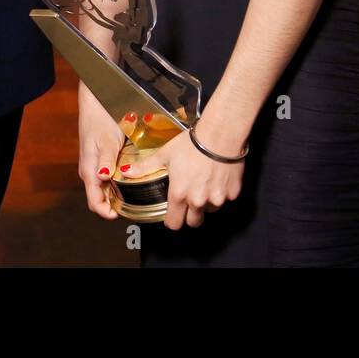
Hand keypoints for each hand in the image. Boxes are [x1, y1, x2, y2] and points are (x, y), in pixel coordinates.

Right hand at [77, 86, 126, 219]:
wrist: (94, 101)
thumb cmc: (100, 118)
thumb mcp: (106, 140)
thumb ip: (106, 160)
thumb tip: (103, 177)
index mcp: (89, 170)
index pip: (94, 201)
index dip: (105, 212)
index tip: (119, 215)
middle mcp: (90, 170)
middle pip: (99, 197)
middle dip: (113, 204)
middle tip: (131, 204)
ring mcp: (94, 164)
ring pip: (104, 187)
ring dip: (115, 193)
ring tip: (133, 192)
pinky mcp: (99, 157)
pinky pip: (106, 176)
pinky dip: (116, 181)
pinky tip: (128, 176)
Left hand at [122, 121, 244, 229]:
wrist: (220, 134)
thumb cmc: (192, 143)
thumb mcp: (165, 154)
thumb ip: (145, 167)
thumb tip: (126, 172)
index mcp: (179, 195)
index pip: (173, 224)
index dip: (172, 220)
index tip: (173, 212)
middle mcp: (198, 201)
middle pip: (193, 223)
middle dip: (190, 215)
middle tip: (189, 199)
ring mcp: (217, 199)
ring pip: (210, 211)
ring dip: (206, 203)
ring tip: (204, 183)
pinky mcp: (232, 194)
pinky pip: (226, 200)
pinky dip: (221, 193)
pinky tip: (217, 177)